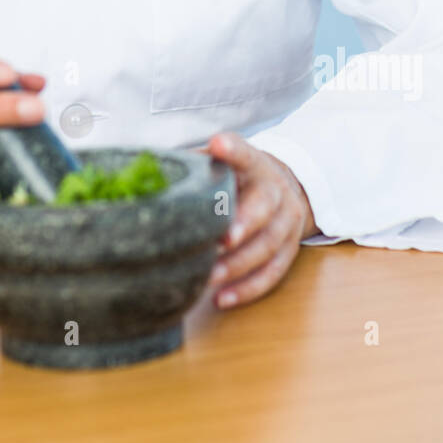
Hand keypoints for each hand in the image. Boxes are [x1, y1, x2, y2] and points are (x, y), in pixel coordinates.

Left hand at [204, 131, 316, 309]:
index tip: (218, 145)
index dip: (233, 151)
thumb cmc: (240, 177)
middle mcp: (276, 191)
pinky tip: (223, 297)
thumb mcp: (224, 162)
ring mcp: (287, 222)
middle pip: (264, 206)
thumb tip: (152, 170)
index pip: (245, 154)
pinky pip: (272, 273)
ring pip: (268, 245)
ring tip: (210, 276)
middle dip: (243, 223)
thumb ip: (198, 164)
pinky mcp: (290, 249)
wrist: (285, 188)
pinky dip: (248, 288)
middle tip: (220, 240)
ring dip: (238, 264)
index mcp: (256, 164)